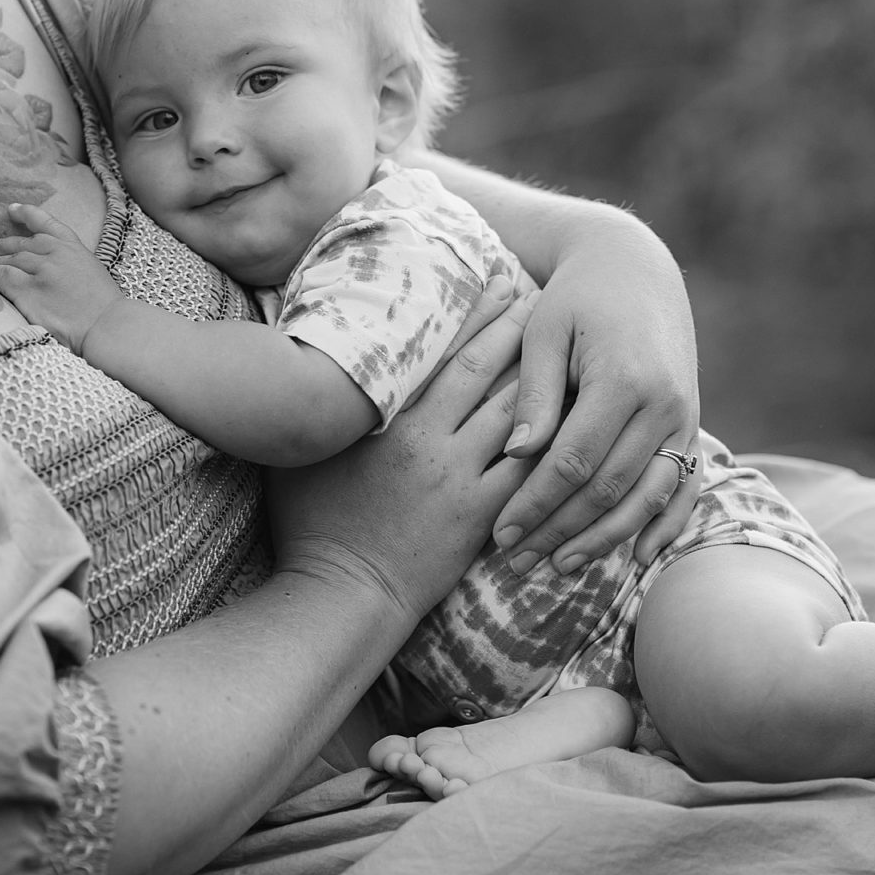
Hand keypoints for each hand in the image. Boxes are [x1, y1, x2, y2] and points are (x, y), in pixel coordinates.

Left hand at [0, 202, 122, 352]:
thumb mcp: (91, 271)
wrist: (107, 326)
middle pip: (18, 243)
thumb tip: (43, 262)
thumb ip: (69, 261)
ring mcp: (41, 269)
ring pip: (5, 260)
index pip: (46, 223)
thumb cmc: (103, 307)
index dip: (26, 214)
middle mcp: (55, 252)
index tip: (11, 210)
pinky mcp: (27, 288)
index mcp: (73, 247)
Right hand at [266, 281, 535, 618]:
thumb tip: (316, 363)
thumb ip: (324, 408)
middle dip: (513, 327)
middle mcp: (424, 436)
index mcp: (383, 415)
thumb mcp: (301, 453)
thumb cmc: (310, 524)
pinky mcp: (478, 513)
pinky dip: (548, 440)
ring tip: (564, 346)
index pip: (437, 349)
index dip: (471, 313)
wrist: (339, 592)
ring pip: (510, 411)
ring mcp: (455, 474)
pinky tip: (573, 419)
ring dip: (540, 375)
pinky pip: (524, 468)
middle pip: (481, 368)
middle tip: (539, 294)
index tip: (495, 282)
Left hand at [494, 220, 701, 574]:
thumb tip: (520, 456)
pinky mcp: (691, 424)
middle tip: (517, 562)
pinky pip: (685, 486)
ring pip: (646, 497)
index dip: (536, 503)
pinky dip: (666, 525)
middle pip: (609, 489)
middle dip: (560, 531)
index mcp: (622, 379)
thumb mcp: (544, 331)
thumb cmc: (576, 296)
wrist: (634, 266)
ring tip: (560, 567)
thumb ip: (534, 394)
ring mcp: (683, 417)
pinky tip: (639, 557)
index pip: (574, 461)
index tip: (501, 533)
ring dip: (604, 539)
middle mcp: (663, 404)